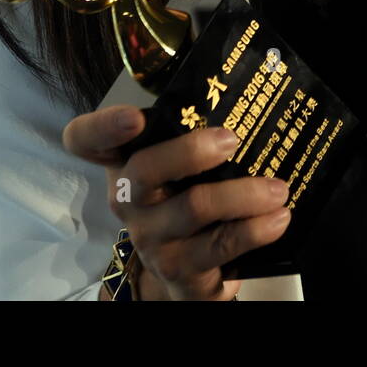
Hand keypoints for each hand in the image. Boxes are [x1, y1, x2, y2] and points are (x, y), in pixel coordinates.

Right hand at [62, 106, 290, 299]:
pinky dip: (255, 229)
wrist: (190, 273)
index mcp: (122, 162)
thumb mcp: (179, 165)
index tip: (133, 117)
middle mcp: (127, 199)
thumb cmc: (186, 198)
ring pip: (193, 207)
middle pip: (143, 171)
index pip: (87, 140)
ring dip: (244, 195)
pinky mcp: (179, 269)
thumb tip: (240, 93)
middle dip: (190, 152)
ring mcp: (150, 237)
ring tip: (279, 189)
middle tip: (233, 140)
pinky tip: (279, 218)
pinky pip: (219, 246)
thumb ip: (191, 130)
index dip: (102, 126)